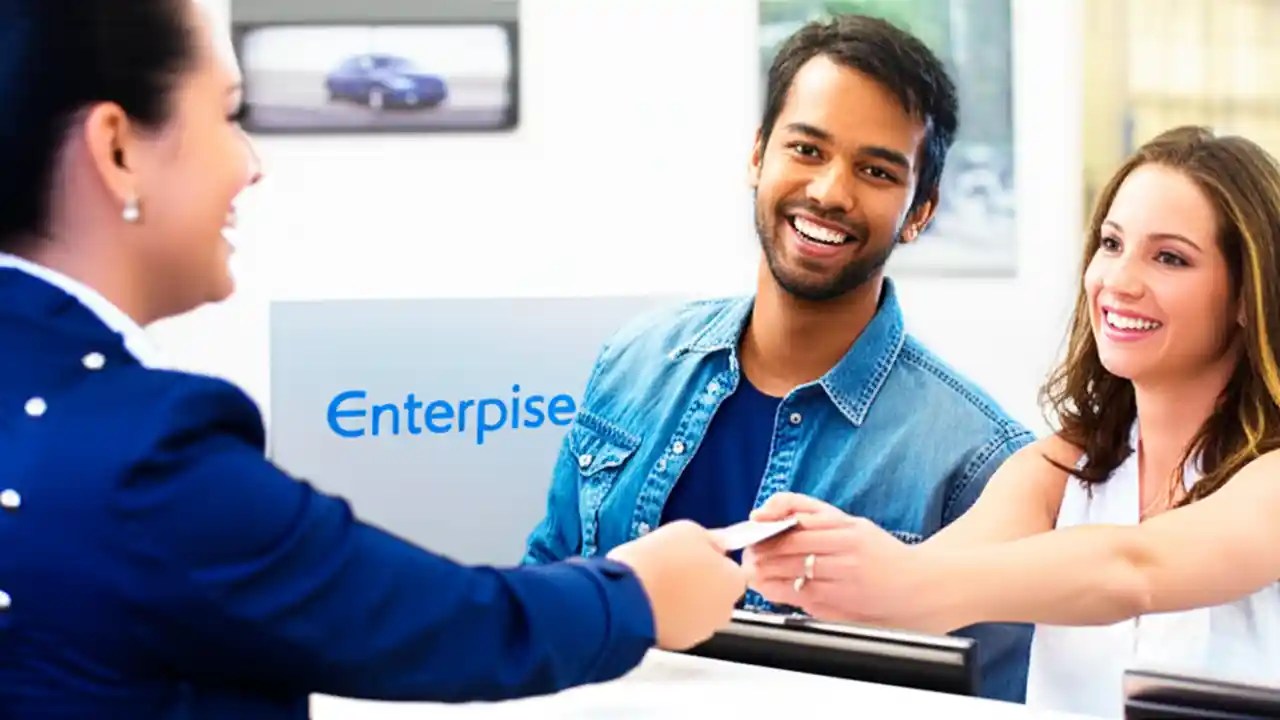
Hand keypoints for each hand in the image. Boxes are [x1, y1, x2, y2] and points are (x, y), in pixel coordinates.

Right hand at [607, 520, 746, 649]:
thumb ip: (710, 539)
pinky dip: (669, 615)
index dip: (714, 558)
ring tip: (658, 583)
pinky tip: (651, 601)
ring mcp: (701, 630)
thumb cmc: (658, 563)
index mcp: (733, 580)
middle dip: (700, 580)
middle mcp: (724, 609)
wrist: (627, 599)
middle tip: (675, 565)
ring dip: (684, 599)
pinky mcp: (678, 644)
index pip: (734, 568)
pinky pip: (678, 624)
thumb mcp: (688, 531)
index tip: (698, 552)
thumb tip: (716, 543)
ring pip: (697, 609)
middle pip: (717, 591)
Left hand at [743, 493, 948, 632]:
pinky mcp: (841, 603)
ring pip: (793, 572)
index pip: (798, 523)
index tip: (752, 530)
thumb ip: (814, 515)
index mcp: (847, 528)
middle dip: (763, 551)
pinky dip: (781, 592)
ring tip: (753, 571)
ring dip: (767, 572)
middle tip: (747, 553)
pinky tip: (769, 588)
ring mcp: (844, 578)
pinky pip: (802, 596)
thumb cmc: (882, 555)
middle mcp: (847, 550)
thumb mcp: (852, 524)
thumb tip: (769, 512)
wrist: (921, 588)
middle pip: (791, 547)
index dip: (769, 528)